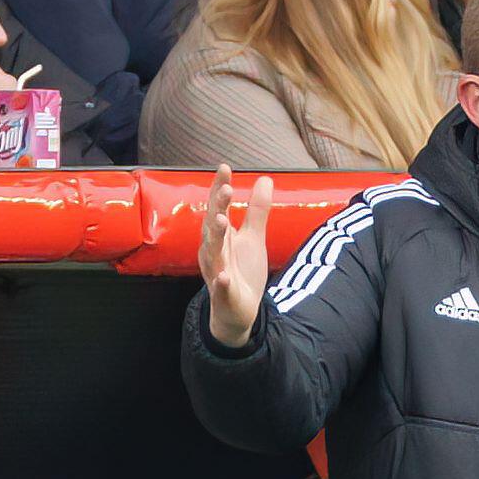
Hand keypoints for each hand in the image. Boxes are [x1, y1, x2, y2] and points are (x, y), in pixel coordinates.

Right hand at [199, 164, 275, 349]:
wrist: (236, 310)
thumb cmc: (241, 270)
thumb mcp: (253, 238)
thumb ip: (258, 211)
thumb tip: (265, 179)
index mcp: (220, 236)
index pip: (218, 207)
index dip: (220, 188)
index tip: (225, 167)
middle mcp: (214, 251)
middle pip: (212, 226)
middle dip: (217, 208)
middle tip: (225, 189)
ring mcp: (217, 272)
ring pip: (213, 253)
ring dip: (215, 237)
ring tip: (222, 220)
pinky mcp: (224, 295)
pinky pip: (221, 288)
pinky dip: (221, 283)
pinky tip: (223, 277)